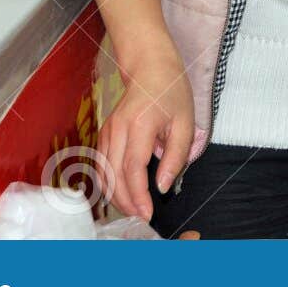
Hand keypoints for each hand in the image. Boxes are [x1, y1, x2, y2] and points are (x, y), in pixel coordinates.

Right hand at [98, 37, 194, 221]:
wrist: (151, 68)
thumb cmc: (172, 93)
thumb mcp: (185, 123)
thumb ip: (175, 157)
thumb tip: (162, 187)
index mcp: (140, 124)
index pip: (133, 168)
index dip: (138, 195)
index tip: (147, 213)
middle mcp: (117, 128)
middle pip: (113, 174)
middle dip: (125, 201)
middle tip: (141, 218)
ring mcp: (107, 130)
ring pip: (103, 172)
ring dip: (115, 195)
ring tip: (133, 210)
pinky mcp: (104, 133)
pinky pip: (102, 164)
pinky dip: (109, 183)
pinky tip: (122, 194)